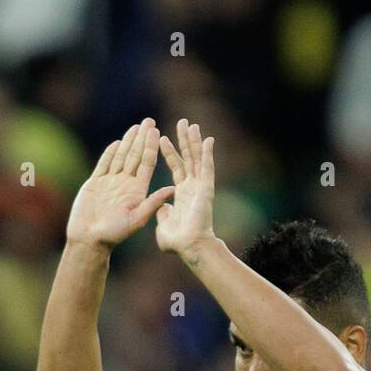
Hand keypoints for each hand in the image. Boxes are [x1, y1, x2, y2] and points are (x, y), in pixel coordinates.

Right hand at [66, 118, 173, 248]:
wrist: (89, 240)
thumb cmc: (113, 234)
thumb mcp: (137, 219)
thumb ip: (153, 203)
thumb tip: (173, 189)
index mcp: (137, 191)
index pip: (147, 164)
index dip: (151, 147)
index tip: (157, 132)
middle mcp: (125, 184)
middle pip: (136, 156)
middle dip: (142, 139)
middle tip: (149, 121)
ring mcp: (110, 183)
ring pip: (121, 157)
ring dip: (129, 142)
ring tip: (136, 126)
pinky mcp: (95, 183)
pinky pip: (104, 164)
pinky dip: (110, 153)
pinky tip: (118, 142)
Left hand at [155, 118, 216, 258]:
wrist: (189, 247)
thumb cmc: (177, 242)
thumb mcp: (163, 225)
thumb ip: (162, 213)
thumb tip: (163, 205)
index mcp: (181, 193)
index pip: (175, 167)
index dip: (169, 152)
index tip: (162, 138)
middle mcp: (192, 187)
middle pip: (187, 158)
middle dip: (184, 140)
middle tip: (181, 123)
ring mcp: (200, 187)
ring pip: (197, 159)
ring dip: (194, 141)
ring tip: (191, 125)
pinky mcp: (206, 189)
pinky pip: (207, 168)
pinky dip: (208, 154)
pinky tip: (208, 139)